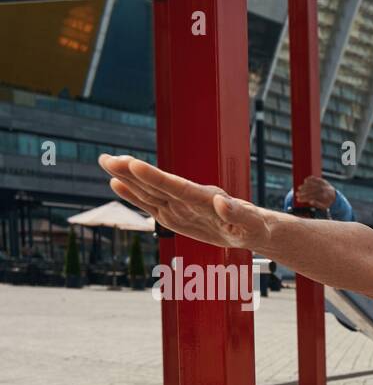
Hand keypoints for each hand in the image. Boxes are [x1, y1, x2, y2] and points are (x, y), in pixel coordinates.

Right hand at [98, 154, 271, 251]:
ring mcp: (180, 206)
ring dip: (128, 178)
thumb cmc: (255, 225)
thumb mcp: (252, 223)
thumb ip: (237, 213)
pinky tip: (117, 184)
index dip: (155, 177)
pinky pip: (152, 205)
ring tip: (106, 161)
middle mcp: (189, 199)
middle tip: (106, 158)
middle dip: (132, 172)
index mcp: (206, 199)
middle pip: (157, 184)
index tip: (134, 163)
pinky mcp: (175, 215)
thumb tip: (221, 201)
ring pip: (150, 191)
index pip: (178, 187)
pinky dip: (134, 196)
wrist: (251, 227)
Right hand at [295, 175, 335, 210]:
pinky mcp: (323, 181)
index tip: (298, 199)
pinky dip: (311, 179)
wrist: (334, 196)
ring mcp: (324, 185)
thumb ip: (317, 204)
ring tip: (299, 188)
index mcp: (325, 197)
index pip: (312, 197)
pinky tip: (305, 180)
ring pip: (313, 184)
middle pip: (312, 190)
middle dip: (303, 192)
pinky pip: (317, 179)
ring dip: (305, 186)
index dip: (305, 198)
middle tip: (297, 194)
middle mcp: (325, 190)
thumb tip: (310, 201)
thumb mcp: (324, 206)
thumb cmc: (327, 202)